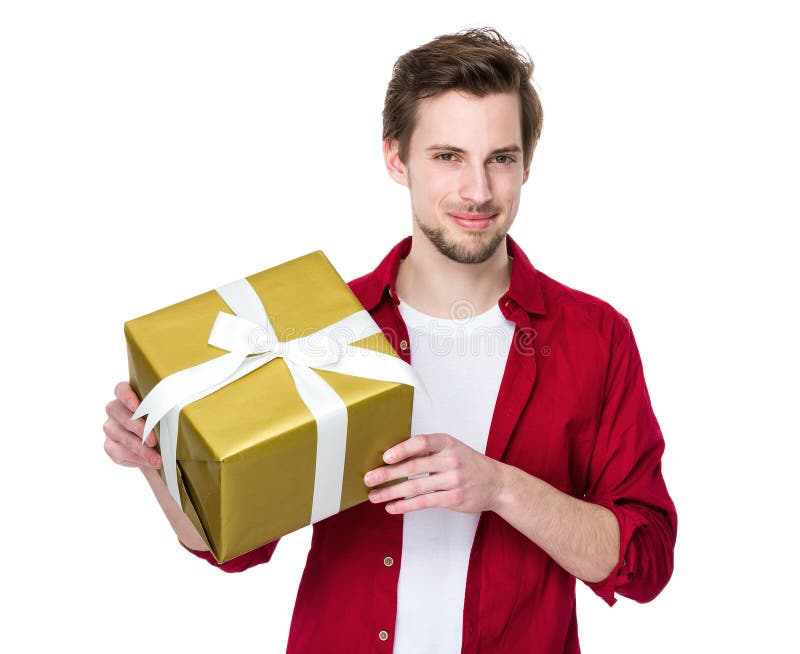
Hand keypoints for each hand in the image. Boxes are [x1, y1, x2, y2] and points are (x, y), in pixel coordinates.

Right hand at [103, 381, 161, 468]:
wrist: (160, 446)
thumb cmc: (166, 422)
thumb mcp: (168, 412)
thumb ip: (169, 406)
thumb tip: (184, 405)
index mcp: (128, 395)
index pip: (121, 389)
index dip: (126, 396)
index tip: (137, 406)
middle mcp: (116, 409)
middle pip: (118, 412)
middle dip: (137, 427)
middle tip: (153, 440)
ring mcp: (110, 427)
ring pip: (118, 434)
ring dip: (139, 447)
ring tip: (157, 458)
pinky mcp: (109, 445)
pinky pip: (116, 451)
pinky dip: (134, 458)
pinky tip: (149, 462)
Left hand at [363, 433, 504, 514]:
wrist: (497, 483)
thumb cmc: (468, 463)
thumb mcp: (452, 448)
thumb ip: (428, 451)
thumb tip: (392, 457)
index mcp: (447, 442)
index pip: (422, 443)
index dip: (402, 449)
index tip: (385, 457)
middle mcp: (450, 460)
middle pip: (413, 467)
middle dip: (387, 474)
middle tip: (369, 478)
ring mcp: (453, 480)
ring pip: (415, 487)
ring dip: (391, 492)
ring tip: (374, 496)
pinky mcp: (454, 499)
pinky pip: (424, 502)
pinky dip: (405, 505)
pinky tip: (392, 506)